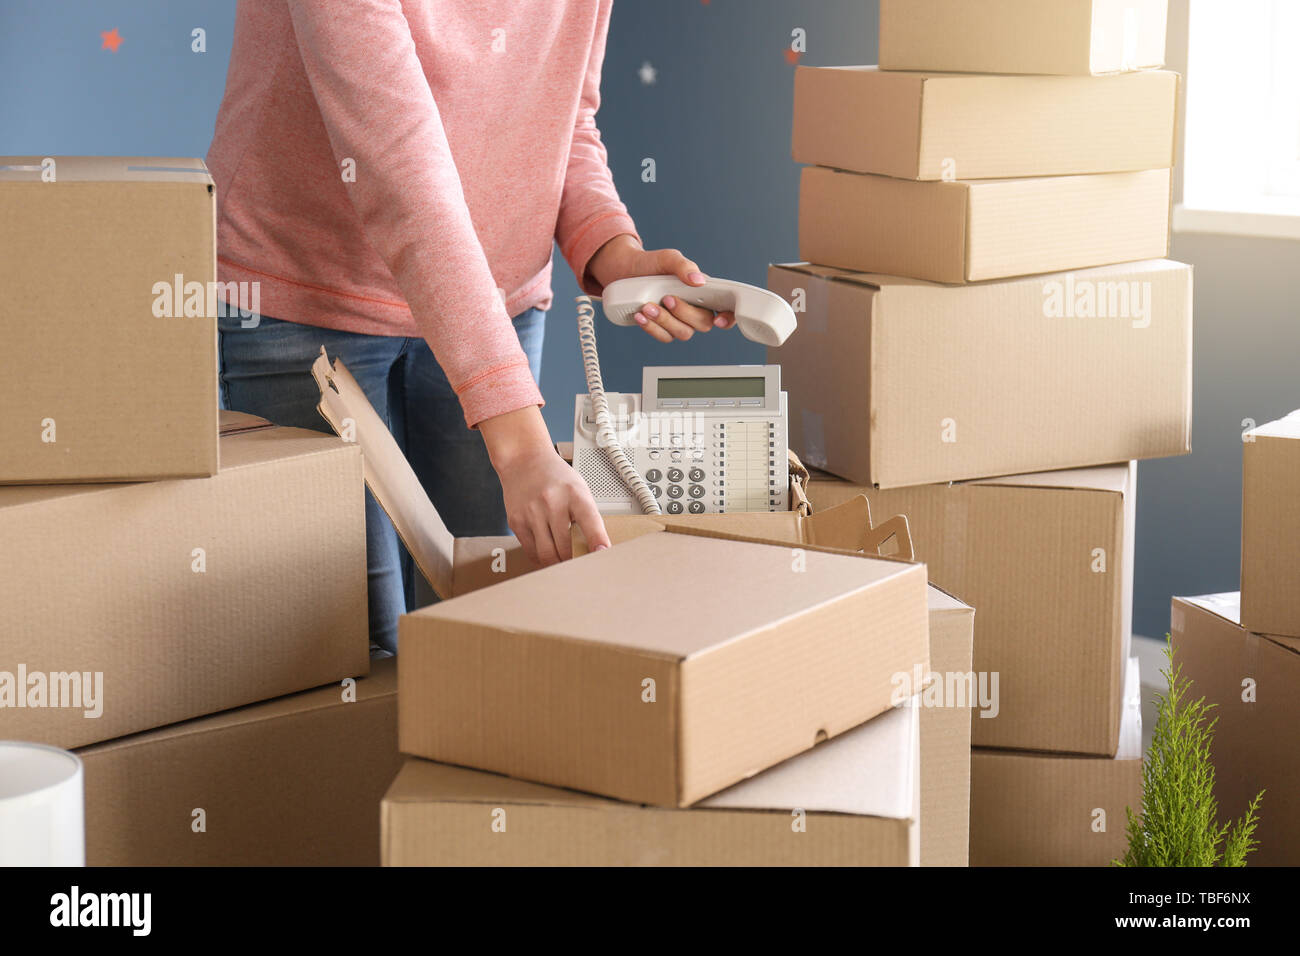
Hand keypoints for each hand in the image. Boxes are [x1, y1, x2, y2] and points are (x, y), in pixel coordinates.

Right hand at [479, 405, 610, 565]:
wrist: (524, 460)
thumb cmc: (556, 477)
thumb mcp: (579, 488)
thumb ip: (587, 516)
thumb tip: (596, 549)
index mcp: (574, 493)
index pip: (590, 521)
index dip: (598, 541)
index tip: (603, 555)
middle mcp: (552, 502)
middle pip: (565, 547)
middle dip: (574, 563)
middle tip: (582, 571)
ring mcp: (531, 513)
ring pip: (546, 554)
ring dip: (557, 565)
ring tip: (565, 566)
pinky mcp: (516, 521)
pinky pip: (531, 551)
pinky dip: (541, 559)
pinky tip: (548, 555)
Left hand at [586, 234, 736, 343]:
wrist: (624, 272)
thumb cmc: (650, 264)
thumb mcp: (668, 258)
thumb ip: (684, 266)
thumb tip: (698, 280)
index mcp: (702, 292)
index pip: (725, 309)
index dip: (728, 318)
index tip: (718, 319)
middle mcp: (693, 309)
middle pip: (703, 324)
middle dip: (684, 313)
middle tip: (667, 298)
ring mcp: (678, 321)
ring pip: (682, 333)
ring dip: (665, 321)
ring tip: (647, 306)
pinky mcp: (662, 329)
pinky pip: (664, 337)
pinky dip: (651, 328)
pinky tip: (640, 314)